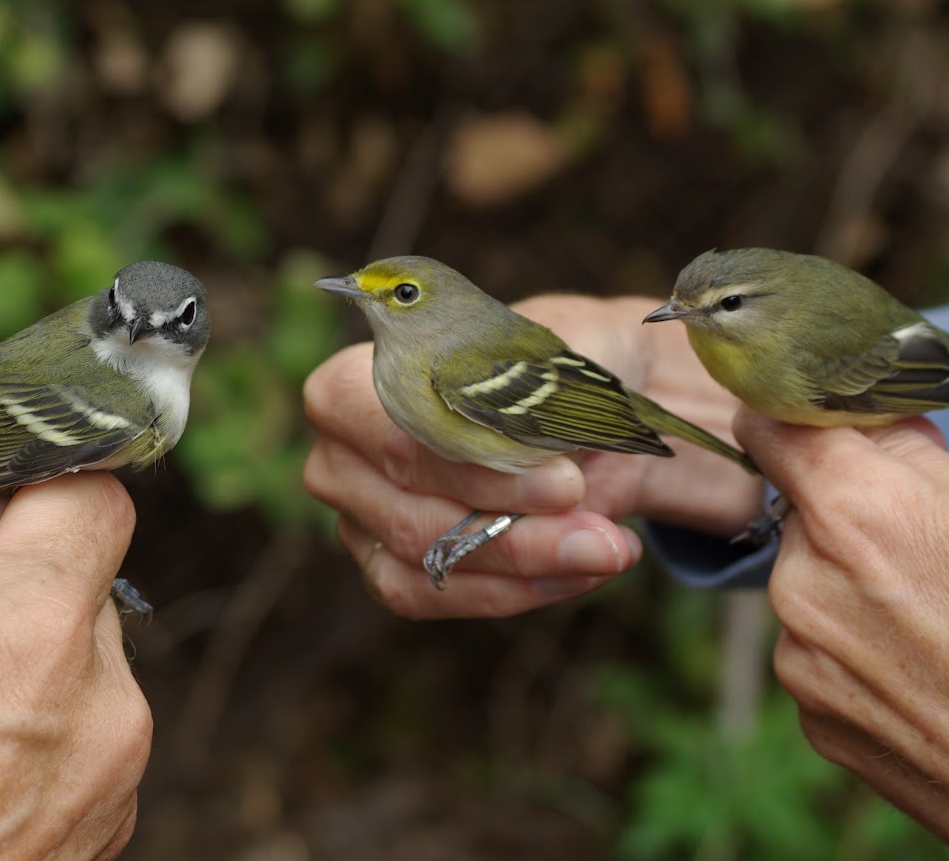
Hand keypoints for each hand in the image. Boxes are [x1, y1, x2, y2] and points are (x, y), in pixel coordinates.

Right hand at [0, 474, 148, 860]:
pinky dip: (29, 740)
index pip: (91, 494)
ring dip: (18, 666)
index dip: (39, 483)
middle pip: (80, 586)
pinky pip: (80, 743)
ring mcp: (110, 775)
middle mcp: (99, 698)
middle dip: (8, 586)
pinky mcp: (105, 830)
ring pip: (78, 666)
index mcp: (29, 623)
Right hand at [303, 294, 760, 618]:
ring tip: (607, 550)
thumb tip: (555, 461)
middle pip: (413, 513)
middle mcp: (340, 457)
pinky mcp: (392, 570)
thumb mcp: (556, 352)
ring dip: (528, 565)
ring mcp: (360, 520)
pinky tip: (579, 570)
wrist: (575, 400)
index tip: (566, 483)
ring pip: (431, 563)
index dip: (479, 469)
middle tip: (601, 535)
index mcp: (349, 385)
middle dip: (515, 530)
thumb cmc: (549, 361)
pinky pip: (440, 596)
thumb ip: (549, 393)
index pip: (399, 440)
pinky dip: (518, 590)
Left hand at [749, 410, 948, 860]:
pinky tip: (931, 673)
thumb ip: (925, 459)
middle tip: (932, 548)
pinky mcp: (813, 717)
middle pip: (802, 516)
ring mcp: (803, 657)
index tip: (807, 423)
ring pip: (811, 586)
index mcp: (858, 514)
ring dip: (855, 588)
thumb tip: (874, 429)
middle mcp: (805, 583)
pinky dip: (860, 651)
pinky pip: (821, 652)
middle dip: (852, 517)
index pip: (770, 429)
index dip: (789, 417)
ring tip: (946, 625)